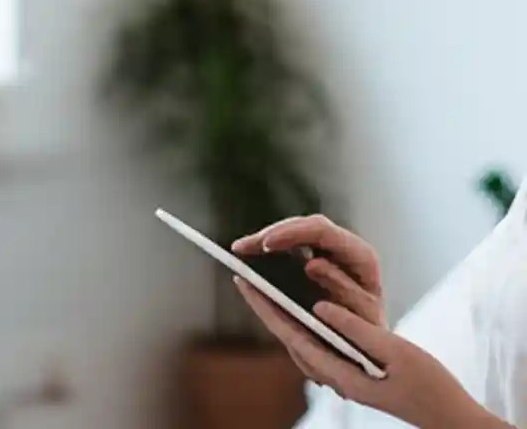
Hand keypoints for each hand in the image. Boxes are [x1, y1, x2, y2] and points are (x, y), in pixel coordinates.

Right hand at [232, 214, 385, 327]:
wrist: (371, 348)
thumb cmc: (371, 337)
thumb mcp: (362, 320)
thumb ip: (344, 292)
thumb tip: (311, 264)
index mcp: (361, 258)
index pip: (323, 231)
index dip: (292, 234)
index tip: (266, 245)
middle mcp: (347, 249)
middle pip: (306, 226)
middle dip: (272, 234)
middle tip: (242, 247)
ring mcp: (333, 252)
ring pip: (296, 232)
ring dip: (266, 239)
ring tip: (241, 250)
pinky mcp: (317, 259)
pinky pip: (290, 247)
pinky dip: (268, 250)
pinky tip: (249, 255)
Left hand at [235, 279, 507, 428]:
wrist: (446, 415)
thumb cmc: (427, 384)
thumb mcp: (395, 352)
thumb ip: (355, 330)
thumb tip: (320, 308)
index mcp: (339, 372)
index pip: (290, 332)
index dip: (264, 305)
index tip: (243, 280)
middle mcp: (332, 376)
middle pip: (287, 334)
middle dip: (264, 305)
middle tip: (245, 275)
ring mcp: (339, 375)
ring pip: (298, 338)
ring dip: (280, 312)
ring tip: (264, 284)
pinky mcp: (348, 371)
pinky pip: (315, 341)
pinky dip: (301, 320)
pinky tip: (299, 305)